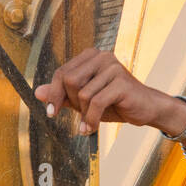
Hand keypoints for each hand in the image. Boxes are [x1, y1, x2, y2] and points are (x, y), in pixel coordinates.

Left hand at [34, 48, 185, 136]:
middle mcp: (101, 57)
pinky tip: (90, 128)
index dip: (54, 93)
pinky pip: (96, 103)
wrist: (147, 109)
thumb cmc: (117, 104)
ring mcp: (112, 68)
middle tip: (79, 117)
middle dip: (71, 102)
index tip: (51, 112)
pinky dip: (91, 119)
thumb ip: (64, 95)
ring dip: (84, 114)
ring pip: (83, 93)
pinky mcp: (121, 82)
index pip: (62, 72)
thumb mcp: (86, 101)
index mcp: (92, 57)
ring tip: (89, 124)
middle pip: (69, 80)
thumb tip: (38, 93)